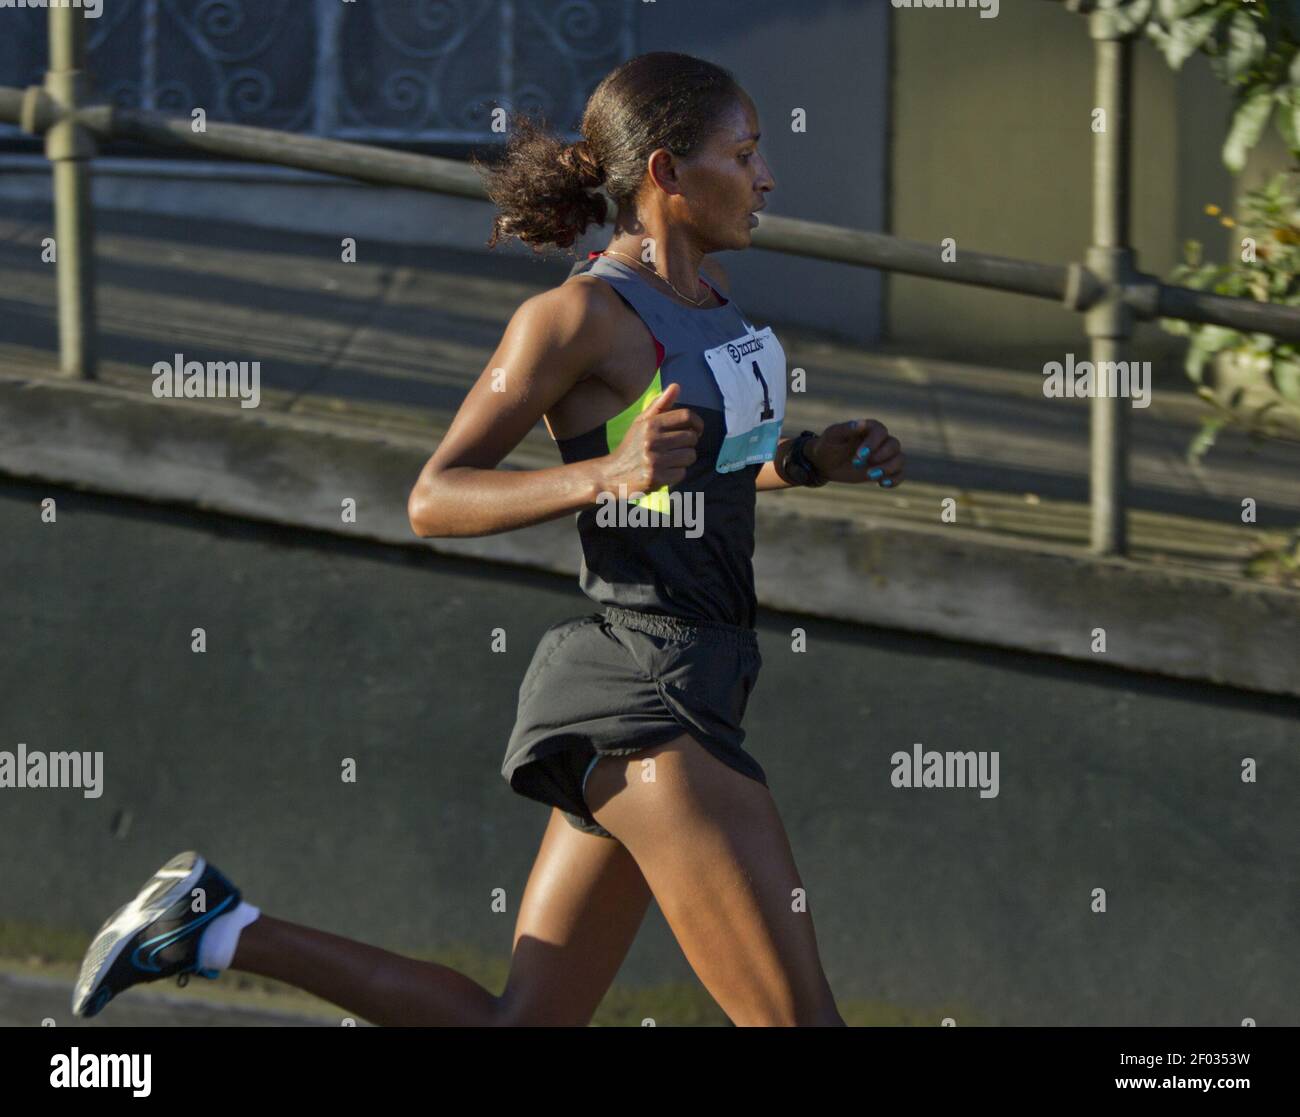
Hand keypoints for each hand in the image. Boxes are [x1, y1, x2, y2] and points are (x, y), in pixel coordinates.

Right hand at [599, 380, 702, 496]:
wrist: (612, 474)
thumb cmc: (631, 447)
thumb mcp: (641, 423)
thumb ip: (660, 405)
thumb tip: (677, 386)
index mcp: (650, 424)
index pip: (686, 416)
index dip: (697, 423)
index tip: (696, 430)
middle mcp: (652, 440)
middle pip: (691, 437)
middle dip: (689, 444)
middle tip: (677, 448)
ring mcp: (654, 460)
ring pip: (690, 456)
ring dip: (684, 460)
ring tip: (670, 460)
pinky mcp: (655, 478)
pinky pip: (682, 473)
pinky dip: (676, 474)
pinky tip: (665, 472)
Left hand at [808, 419, 904, 487]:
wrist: (825, 463)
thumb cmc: (828, 445)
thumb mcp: (832, 435)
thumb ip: (846, 428)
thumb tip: (861, 423)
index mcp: (869, 428)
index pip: (880, 431)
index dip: (873, 443)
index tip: (860, 455)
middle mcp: (881, 441)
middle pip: (894, 445)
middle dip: (880, 457)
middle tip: (857, 464)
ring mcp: (884, 456)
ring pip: (900, 459)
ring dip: (889, 468)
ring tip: (870, 476)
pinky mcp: (884, 470)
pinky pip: (899, 474)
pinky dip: (895, 480)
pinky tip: (882, 484)